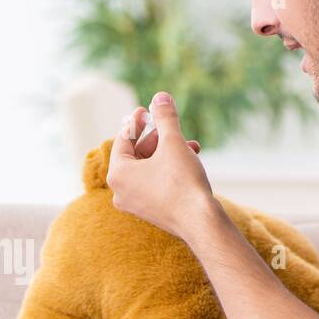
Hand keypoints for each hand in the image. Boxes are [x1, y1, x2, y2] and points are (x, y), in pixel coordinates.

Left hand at [105, 91, 213, 238]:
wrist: (201, 222)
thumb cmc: (183, 182)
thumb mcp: (173, 143)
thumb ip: (165, 118)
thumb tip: (160, 97)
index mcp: (117, 174)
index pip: (123, 139)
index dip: (136, 121)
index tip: (147, 110)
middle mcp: (120, 191)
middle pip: (136, 155)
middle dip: (157, 138)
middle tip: (169, 126)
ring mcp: (134, 204)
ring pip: (148, 169)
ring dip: (168, 153)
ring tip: (190, 144)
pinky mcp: (150, 212)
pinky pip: (154, 183)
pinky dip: (169, 170)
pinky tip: (190, 160)